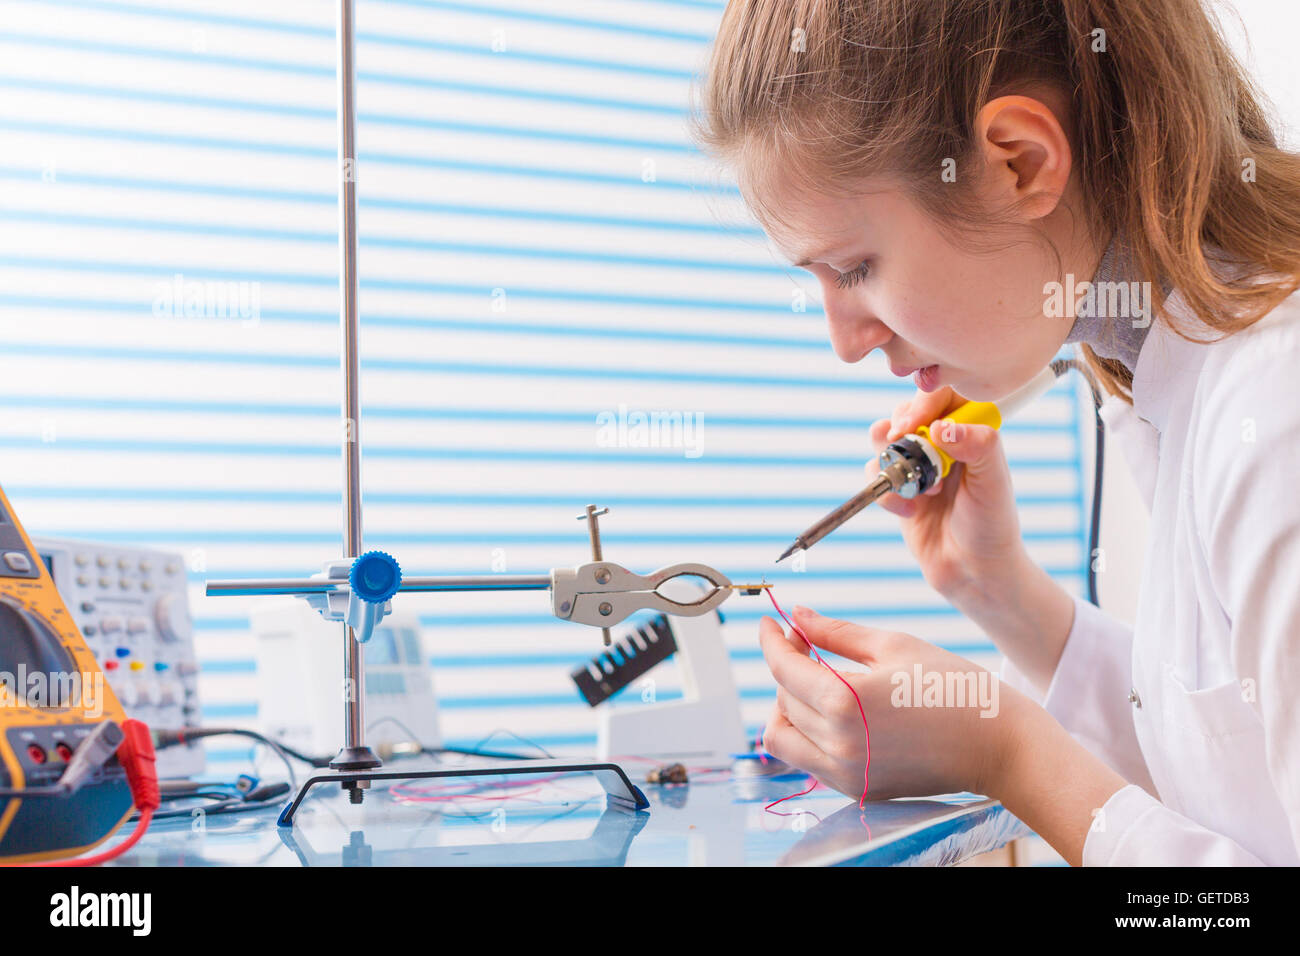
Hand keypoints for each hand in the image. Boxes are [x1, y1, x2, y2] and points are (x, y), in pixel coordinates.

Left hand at [759, 605, 1023, 800]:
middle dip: (787, 666)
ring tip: (814, 681)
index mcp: (844, 702)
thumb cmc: (952, 687)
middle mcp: (838, 744)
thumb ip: (835, 632)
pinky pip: (808, 761)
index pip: (783, 668)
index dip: (771, 641)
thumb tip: (796, 615)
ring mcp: (845, 773)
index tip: (770, 624)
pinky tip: (831, 710)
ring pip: (783, 737)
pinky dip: (806, 734)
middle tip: (807, 643)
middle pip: (782, 699)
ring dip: (788, 705)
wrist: (997, 745)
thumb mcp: (893, 646)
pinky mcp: (856, 789)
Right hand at [868, 387, 1025, 602]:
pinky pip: (874, 473)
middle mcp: (944, 444)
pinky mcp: (898, 488)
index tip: (916, 424)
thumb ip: (978, 446)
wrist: (973, 573)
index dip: (925, 401)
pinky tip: (909, 511)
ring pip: (884, 436)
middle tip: (902, 443)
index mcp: (973, 433)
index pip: (945, 394)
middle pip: (908, 410)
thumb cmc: (992, 526)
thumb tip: (941, 427)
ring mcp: (918, 465)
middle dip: (902, 426)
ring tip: (916, 484)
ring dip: (892, 457)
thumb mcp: (994, 483)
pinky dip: (885, 492)